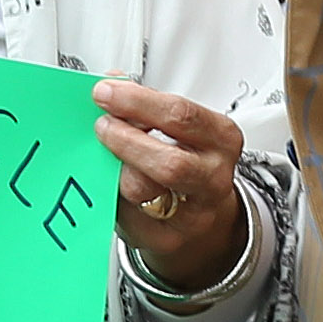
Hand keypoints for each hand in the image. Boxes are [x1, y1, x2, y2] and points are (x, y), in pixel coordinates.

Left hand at [93, 80, 247, 295]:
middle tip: (101, 124)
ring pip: (144, 191)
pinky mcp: (164, 239)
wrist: (201, 212)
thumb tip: (112, 82)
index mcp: (221, 140)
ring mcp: (192, 214)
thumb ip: (148, 104)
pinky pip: (125, 214)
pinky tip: (105, 176)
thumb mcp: (180, 126)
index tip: (106, 92)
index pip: (181, 116)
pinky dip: (109, 191)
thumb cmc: (189, 159)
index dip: (138, 102)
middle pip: (169, 162)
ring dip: (115, 165)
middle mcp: (213, 179)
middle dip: (126, 138)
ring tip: (102, 150)